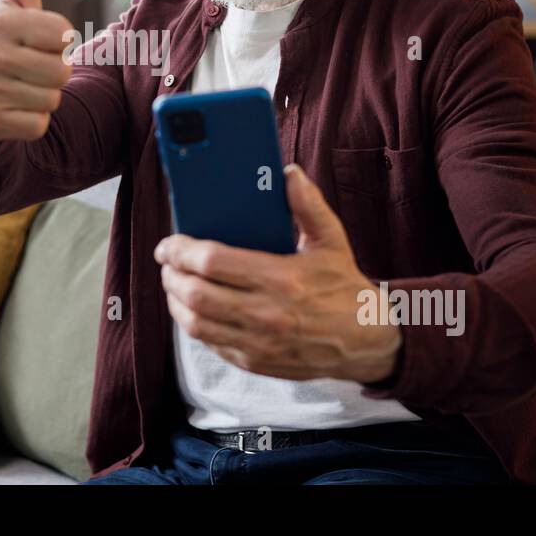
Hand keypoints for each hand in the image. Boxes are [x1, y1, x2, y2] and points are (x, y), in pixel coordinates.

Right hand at [0, 0, 74, 148]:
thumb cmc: (1, 44)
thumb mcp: (10, 6)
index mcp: (1, 22)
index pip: (63, 34)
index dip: (58, 42)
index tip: (37, 43)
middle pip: (62, 71)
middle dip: (54, 74)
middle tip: (30, 71)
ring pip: (51, 100)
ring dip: (43, 98)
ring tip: (20, 89)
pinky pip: (38, 125)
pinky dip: (32, 122)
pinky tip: (13, 110)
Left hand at [154, 164, 401, 383]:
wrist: (368, 343)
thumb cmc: (345, 288)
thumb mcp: (331, 242)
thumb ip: (308, 205)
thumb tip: (288, 173)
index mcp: (281, 278)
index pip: (212, 261)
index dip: (181, 250)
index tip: (169, 244)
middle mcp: (265, 314)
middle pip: (195, 294)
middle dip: (171, 276)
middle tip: (168, 262)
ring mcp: (258, 343)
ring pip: (195, 324)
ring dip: (176, 302)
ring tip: (175, 285)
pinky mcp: (255, 362)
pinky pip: (211, 343)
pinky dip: (195, 325)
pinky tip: (194, 310)